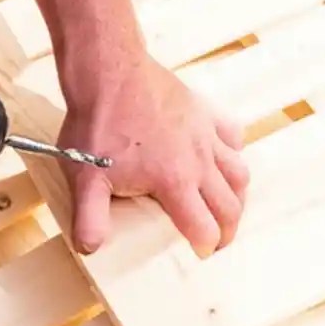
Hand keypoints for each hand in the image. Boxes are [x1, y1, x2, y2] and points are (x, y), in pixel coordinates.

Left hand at [56, 55, 248, 255]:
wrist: (109, 73)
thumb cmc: (98, 123)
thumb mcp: (85, 177)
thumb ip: (90, 218)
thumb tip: (90, 248)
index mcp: (175, 182)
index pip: (204, 227)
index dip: (205, 246)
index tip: (200, 252)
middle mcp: (199, 160)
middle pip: (230, 205)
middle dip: (227, 229)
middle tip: (218, 241)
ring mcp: (205, 135)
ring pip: (239, 173)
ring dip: (237, 196)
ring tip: (227, 208)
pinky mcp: (204, 113)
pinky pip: (232, 136)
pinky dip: (234, 153)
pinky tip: (223, 159)